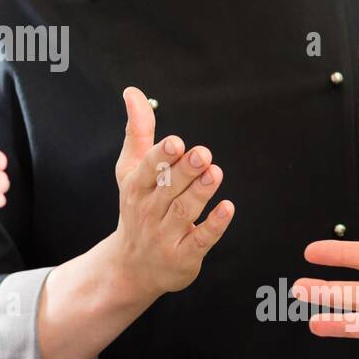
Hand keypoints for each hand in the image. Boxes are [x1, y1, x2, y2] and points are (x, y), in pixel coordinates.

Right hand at [110, 86, 234, 299]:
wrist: (131, 266)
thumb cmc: (137, 207)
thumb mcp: (131, 170)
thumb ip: (138, 131)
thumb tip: (133, 92)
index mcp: (135, 188)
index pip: (147, 170)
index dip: (161, 157)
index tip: (176, 142)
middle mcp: (147, 211)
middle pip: (168, 189)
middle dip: (185, 172)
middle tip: (203, 154)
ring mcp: (164, 236)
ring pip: (183, 212)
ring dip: (200, 193)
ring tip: (215, 173)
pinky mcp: (183, 257)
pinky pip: (200, 240)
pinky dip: (213, 225)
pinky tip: (227, 208)